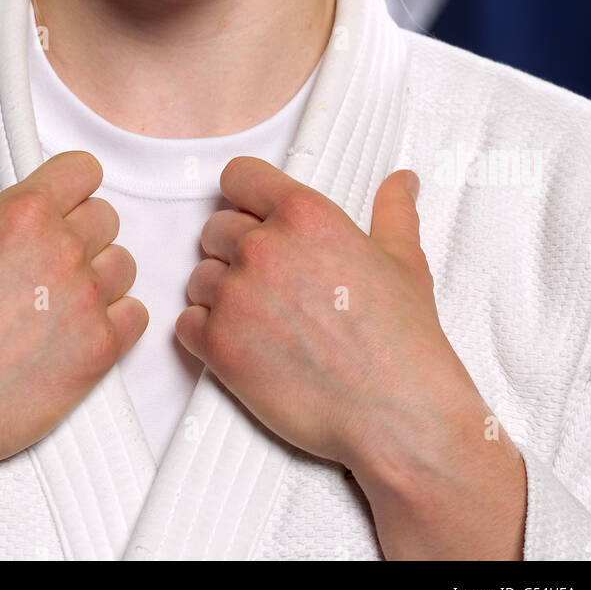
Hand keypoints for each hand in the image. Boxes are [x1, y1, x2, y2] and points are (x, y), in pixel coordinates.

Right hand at [0, 151, 146, 491]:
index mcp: (22, 214)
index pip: (83, 170)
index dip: (73, 186)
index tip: (63, 203)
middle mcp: (62, 249)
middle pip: (106, 217)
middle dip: (83, 233)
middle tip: (50, 261)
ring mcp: (86, 299)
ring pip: (124, 264)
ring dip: (102, 276)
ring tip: (63, 299)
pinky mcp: (100, 348)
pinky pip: (136, 315)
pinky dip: (117, 320)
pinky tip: (81, 330)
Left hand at [176, 158, 484, 489]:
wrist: (396, 412)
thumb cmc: (401, 339)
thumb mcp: (403, 259)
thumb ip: (392, 210)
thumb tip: (401, 181)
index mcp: (304, 214)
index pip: (239, 176)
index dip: (245, 197)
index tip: (255, 217)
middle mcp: (263, 246)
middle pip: (215, 228)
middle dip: (235, 251)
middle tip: (272, 284)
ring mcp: (235, 295)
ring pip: (198, 277)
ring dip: (221, 294)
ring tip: (263, 321)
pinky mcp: (218, 344)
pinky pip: (186, 323)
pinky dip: (206, 334)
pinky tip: (246, 346)